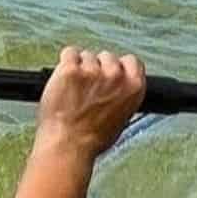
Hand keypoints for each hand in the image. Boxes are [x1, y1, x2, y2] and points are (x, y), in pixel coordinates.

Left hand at [35, 47, 145, 161]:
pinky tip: (62, 76)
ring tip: (72, 86)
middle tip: (86, 84)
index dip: (118, 66)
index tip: (109, 72)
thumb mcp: (123, 117)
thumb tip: (116, 86)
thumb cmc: (92, 138)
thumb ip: (123, 95)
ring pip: (86, 55)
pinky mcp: (70, 70)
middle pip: (107, 56)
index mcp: (134, 87)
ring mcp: (92, 71)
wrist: (69, 143)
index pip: (131, 61)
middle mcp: (115, 76)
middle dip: (97, 67)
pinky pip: (69, 53)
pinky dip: (64, 62)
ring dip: (79, 66)